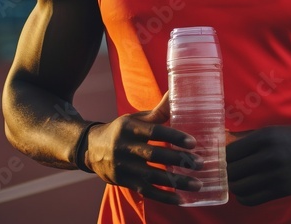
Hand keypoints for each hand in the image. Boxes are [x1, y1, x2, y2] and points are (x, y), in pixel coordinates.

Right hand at [84, 91, 202, 203]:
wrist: (90, 149)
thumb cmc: (121, 131)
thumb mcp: (135, 119)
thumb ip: (158, 112)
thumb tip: (177, 92)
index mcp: (128, 128)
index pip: (154, 132)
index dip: (174, 137)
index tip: (193, 142)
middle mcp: (123, 147)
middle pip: (154, 155)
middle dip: (179, 160)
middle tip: (200, 163)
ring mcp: (122, 167)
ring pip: (152, 176)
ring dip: (177, 182)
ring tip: (198, 184)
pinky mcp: (123, 182)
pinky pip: (146, 191)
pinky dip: (164, 196)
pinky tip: (181, 199)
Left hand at [226, 123, 290, 205]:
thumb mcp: (272, 131)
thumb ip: (248, 139)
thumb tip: (223, 148)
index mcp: (265, 137)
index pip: (230, 153)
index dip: (223, 159)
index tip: (223, 161)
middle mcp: (269, 155)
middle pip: (232, 171)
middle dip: (227, 172)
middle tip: (229, 172)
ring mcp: (276, 174)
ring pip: (239, 187)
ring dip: (234, 185)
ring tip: (238, 181)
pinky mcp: (282, 189)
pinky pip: (251, 199)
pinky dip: (243, 197)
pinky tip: (247, 190)